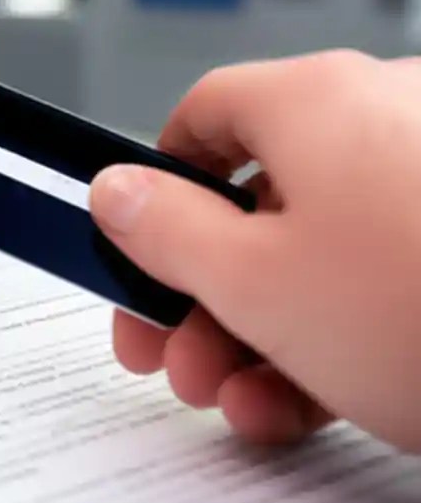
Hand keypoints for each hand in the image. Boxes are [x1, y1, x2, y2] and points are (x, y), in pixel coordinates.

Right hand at [89, 50, 420, 452]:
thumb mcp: (254, 282)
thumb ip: (165, 231)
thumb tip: (118, 192)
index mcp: (317, 101)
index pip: (203, 116)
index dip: (156, 186)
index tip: (136, 245)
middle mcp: (385, 119)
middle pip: (258, 199)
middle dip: (202, 294)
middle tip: (177, 355)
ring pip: (320, 250)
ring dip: (260, 332)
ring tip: (243, 397)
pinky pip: (383, 274)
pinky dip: (335, 334)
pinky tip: (306, 400)